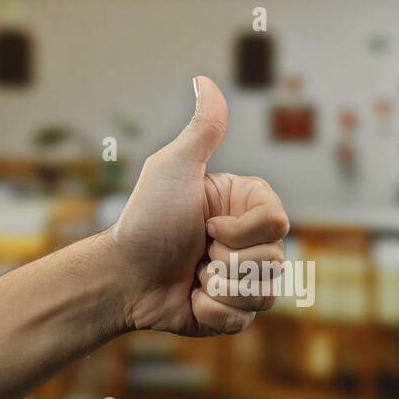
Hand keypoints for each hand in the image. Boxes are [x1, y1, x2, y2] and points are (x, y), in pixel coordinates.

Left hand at [108, 75, 288, 335]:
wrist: (121, 276)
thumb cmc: (146, 219)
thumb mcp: (173, 168)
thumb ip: (203, 130)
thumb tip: (205, 79)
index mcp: (247, 206)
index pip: (278, 223)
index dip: (241, 231)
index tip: (206, 225)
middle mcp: (252, 241)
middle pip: (274, 260)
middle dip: (226, 262)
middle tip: (195, 254)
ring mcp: (245, 278)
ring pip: (265, 293)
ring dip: (219, 288)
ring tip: (193, 277)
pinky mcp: (233, 312)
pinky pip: (244, 319)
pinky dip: (211, 312)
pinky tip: (189, 299)